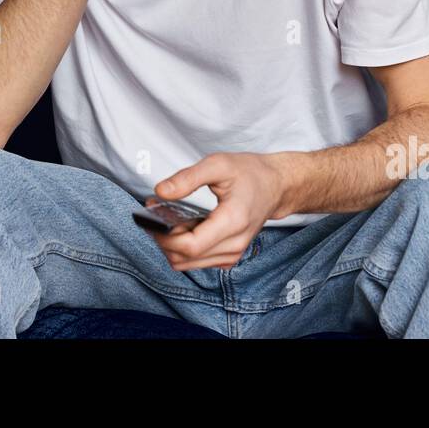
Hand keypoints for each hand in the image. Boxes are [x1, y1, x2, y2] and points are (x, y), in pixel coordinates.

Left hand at [148, 152, 288, 271]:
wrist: (275, 186)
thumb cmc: (250, 174)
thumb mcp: (218, 164)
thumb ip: (188, 178)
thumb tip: (160, 192)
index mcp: (233, 221)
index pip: (191, 246)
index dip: (165, 238)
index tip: (153, 219)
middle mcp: (234, 244)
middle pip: (185, 258)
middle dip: (163, 240)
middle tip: (155, 215)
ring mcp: (232, 254)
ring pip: (187, 264)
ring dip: (171, 246)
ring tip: (167, 220)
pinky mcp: (228, 256)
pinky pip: (196, 262)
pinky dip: (183, 249)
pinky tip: (182, 227)